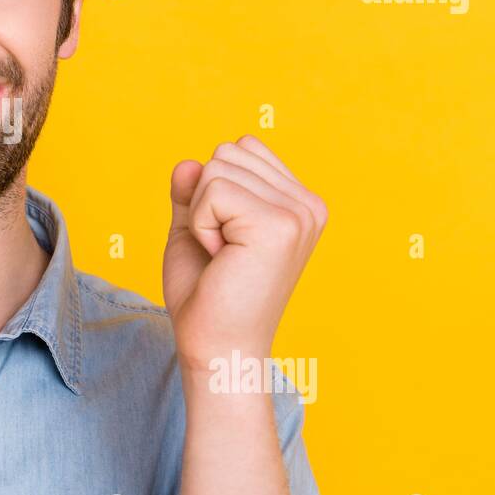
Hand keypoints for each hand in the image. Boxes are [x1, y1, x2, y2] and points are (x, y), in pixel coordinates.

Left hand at [163, 135, 326, 373]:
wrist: (217, 347)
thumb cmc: (207, 294)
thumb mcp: (195, 228)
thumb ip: (193, 191)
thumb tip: (187, 162)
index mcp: (299, 203)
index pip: (242, 147)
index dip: (212, 189)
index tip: (225, 237)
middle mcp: (308, 205)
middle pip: (228, 151)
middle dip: (205, 198)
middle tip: (222, 250)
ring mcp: (299, 214)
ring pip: (217, 166)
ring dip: (202, 213)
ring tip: (223, 255)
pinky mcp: (279, 225)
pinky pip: (212, 188)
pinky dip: (201, 224)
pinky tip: (221, 258)